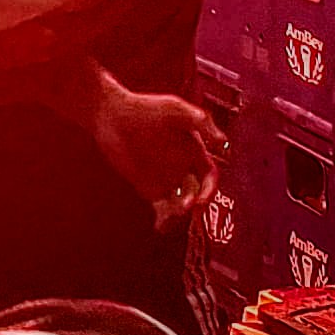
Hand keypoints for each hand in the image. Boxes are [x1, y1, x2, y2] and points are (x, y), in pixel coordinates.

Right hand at [0, 0, 113, 73]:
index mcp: (48, 9)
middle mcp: (57, 31)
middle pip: (99, 18)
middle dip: (119, 3)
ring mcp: (53, 47)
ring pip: (91, 32)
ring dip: (108, 16)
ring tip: (122, 3)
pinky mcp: (46, 56)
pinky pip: (79, 39)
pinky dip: (92, 27)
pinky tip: (94, 21)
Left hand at [89, 78, 223, 227]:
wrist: (111, 115)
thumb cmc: (144, 108)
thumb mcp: (174, 109)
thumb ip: (199, 121)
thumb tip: (223, 141)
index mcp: (194, 150)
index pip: (209, 176)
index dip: (209, 189)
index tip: (201, 199)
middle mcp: (184, 167)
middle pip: (198, 194)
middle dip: (195, 204)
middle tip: (185, 207)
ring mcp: (167, 178)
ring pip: (181, 205)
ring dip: (179, 215)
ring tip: (168, 217)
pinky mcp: (149, 188)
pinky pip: (162, 209)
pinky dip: (164, 221)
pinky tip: (160, 226)